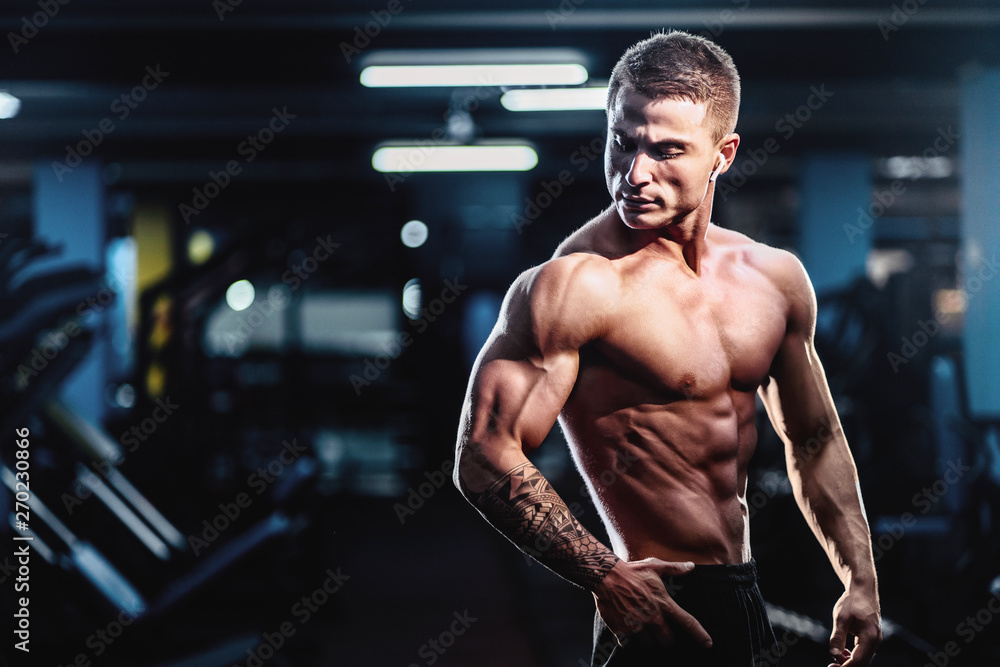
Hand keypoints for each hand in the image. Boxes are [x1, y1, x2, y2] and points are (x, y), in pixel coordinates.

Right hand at [591, 558, 712, 648]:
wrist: (606, 576)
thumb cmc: (632, 570)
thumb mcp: (655, 566)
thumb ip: (674, 568)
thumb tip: (691, 566)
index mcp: (664, 603)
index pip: (688, 622)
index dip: (700, 635)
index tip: (708, 644)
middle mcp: (653, 618)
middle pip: (668, 641)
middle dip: (666, 638)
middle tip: (660, 631)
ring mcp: (638, 626)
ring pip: (649, 645)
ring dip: (647, 640)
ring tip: (642, 630)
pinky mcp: (622, 631)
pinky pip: (629, 644)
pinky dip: (628, 640)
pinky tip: (626, 630)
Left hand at [827, 587, 881, 665]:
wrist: (863, 589)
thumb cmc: (852, 601)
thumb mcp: (841, 618)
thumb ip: (838, 637)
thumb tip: (833, 654)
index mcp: (870, 637)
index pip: (858, 660)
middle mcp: (875, 641)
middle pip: (862, 663)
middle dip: (847, 666)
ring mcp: (875, 640)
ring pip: (863, 659)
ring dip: (850, 662)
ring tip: (834, 661)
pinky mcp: (871, 637)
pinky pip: (864, 652)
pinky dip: (854, 656)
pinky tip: (842, 653)